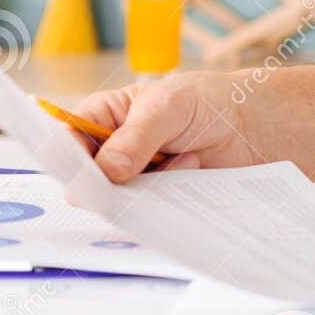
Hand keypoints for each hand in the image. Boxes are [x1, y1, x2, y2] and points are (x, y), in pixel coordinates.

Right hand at [70, 72, 260, 183]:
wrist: (250, 123)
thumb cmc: (205, 102)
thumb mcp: (169, 107)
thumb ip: (136, 136)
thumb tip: (108, 170)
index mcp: (101, 118)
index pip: (65, 141)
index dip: (64, 157)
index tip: (79, 171)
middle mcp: (110, 152)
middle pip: (84, 180)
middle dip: (105, 182)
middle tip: (133, 174)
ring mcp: (133, 179)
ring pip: (116, 201)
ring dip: (146, 186)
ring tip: (184, 158)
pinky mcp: (157, 199)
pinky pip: (147, 212)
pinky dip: (166, 198)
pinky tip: (192, 168)